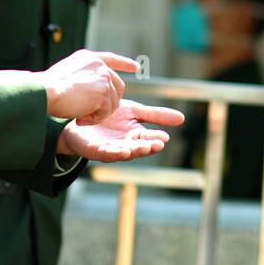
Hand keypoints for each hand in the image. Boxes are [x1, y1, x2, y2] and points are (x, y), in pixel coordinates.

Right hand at [41, 50, 139, 123]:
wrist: (44, 92)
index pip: (111, 58)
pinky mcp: (103, 93)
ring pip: (112, 102)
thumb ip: (82, 75)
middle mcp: (98, 65)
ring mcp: (103, 78)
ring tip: (80, 116)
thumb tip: (91, 87)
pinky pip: (106, 112)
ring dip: (98, 114)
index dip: (124, 63)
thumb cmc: (46, 88)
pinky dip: (94, 119)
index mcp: (88, 58)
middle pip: (117, 86)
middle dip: (110, 102)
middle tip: (95, 113)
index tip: (136, 67)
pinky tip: (80, 118)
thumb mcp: (65, 73)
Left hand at [55, 99, 184, 161]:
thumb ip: (156, 115)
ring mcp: (110, 149)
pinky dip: (112, 153)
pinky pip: (104, 153)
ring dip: (132, 152)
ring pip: (123, 153)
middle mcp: (124, 145)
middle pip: (137, 148)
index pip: (148, 139)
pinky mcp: (94, 151)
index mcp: (135, 136)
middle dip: (146, 148)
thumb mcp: (135, 111)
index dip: (155, 139)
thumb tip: (182, 119)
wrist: (82, 116)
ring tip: (141, 148)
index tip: (164, 138)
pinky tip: (118, 150)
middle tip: (156, 145)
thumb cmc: (110, 116)